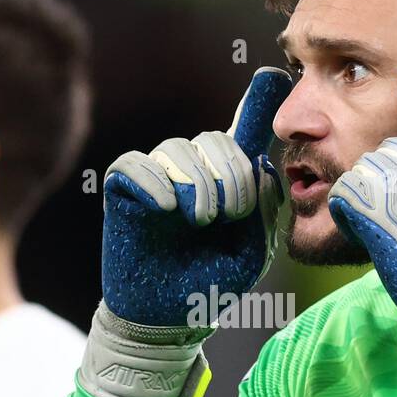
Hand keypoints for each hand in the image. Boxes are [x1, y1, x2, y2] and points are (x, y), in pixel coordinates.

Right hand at [101, 67, 292, 328]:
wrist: (168, 319)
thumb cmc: (210, 285)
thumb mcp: (253, 251)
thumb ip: (264, 208)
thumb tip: (262, 164)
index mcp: (226, 182)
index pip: (243, 133)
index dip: (258, 103)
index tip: (273, 76)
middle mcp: (192, 171)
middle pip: (214, 140)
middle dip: (230, 174)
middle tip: (230, 213)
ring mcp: (157, 177)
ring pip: (178, 149)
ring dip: (198, 184)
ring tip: (200, 220)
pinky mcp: (124, 189)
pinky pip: (137, 165)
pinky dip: (156, 184)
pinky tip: (167, 209)